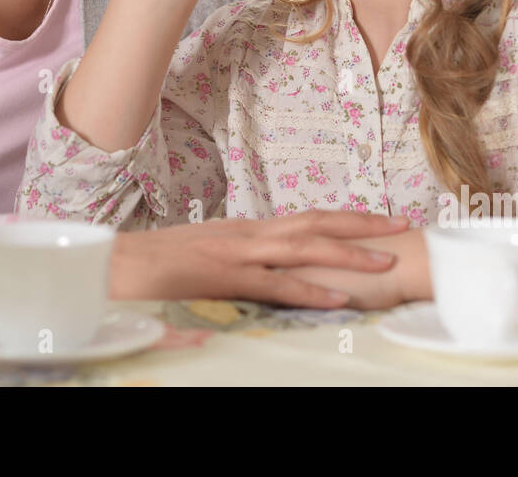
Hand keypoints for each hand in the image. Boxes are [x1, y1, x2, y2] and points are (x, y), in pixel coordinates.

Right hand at [108, 210, 410, 308]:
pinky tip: (337, 298)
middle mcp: (247, 234)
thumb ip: (234, 258)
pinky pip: (275, 285)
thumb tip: (259, 267)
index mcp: (243, 229)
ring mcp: (237, 253)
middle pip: (315, 222)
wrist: (113, 264)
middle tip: (404, 224)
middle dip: (362, 223)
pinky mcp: (224, 278)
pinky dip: (309, 291)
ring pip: (305, 248)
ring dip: (349, 252)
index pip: (304, 218)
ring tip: (387, 258)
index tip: (379, 219)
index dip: (343, 218)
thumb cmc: (151, 265)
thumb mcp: (201, 255)